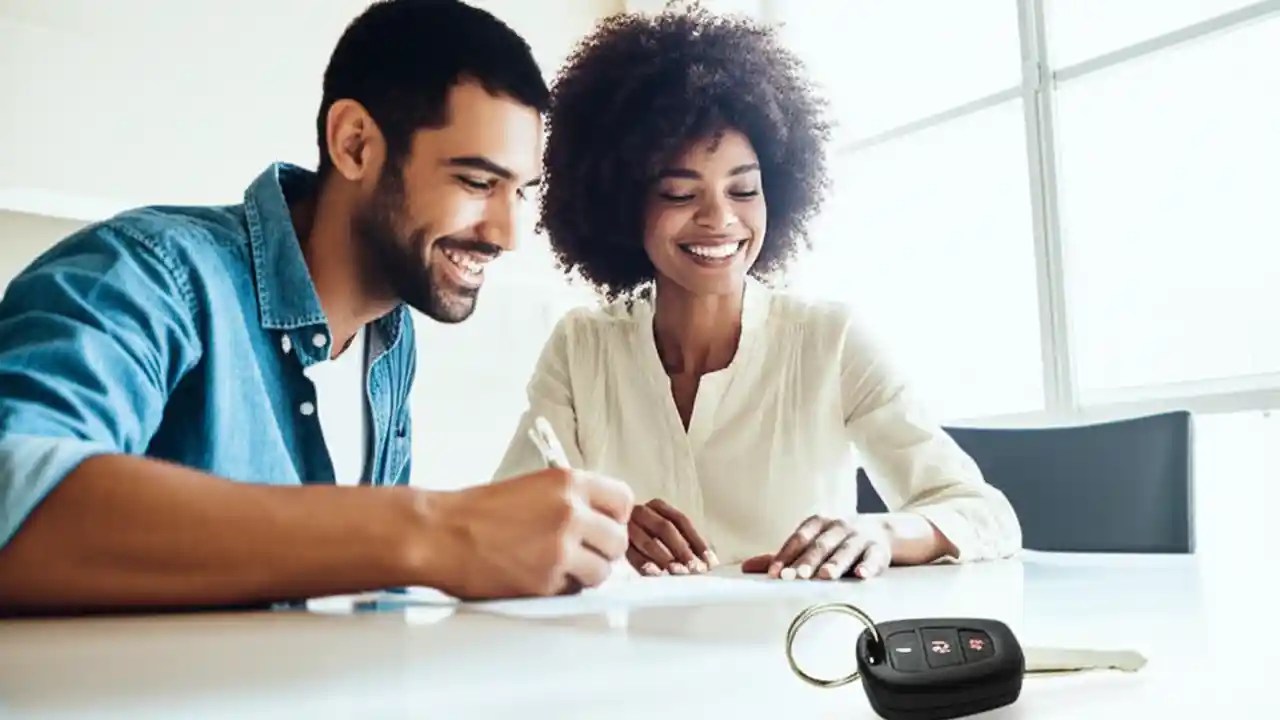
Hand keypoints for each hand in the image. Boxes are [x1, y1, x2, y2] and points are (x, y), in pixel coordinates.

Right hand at [425, 468, 633, 598]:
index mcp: (568, 483)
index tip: (605, 524)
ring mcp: (560, 549)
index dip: (615, 516)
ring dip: (586, 573)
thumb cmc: (477, 511)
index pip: (622, 500)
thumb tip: (599, 520)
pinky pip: (573, 591)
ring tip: (560, 567)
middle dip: (603, 550)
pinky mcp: (546, 581)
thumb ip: (570, 500)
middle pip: (618, 541)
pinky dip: (561, 588)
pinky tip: (538, 576)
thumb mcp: (533, 487)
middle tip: (583, 552)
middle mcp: (571, 513)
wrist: (440, 533)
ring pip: (602, 571)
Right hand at [626, 499, 718, 575]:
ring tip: (677, 573)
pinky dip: (645, 565)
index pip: (681, 521)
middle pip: (665, 528)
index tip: (710, 562)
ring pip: (647, 541)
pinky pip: (632, 554)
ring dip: (664, 558)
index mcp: (658, 506)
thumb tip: (709, 562)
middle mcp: (642, 512)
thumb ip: (686, 541)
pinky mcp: (618, 543)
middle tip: (693, 568)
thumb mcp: (666, 531)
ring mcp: (627, 527)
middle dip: (681, 549)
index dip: (697, 541)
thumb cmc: (648, 534)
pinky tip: (656, 575)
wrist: (610, 531)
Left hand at [742, 515, 891, 580]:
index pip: (798, 539)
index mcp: (817, 523)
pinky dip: (868, 566)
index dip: (786, 555)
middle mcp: (838, 527)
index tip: (775, 573)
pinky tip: (862, 575)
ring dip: (835, 563)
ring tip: (826, 576)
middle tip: (796, 576)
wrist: (879, 531)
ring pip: (845, 550)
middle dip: (808, 561)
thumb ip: (782, 556)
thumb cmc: (835, 541)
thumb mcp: (810, 542)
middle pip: (820, 545)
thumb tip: (746, 567)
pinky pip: (873, 557)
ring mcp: (859, 537)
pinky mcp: (878, 549)